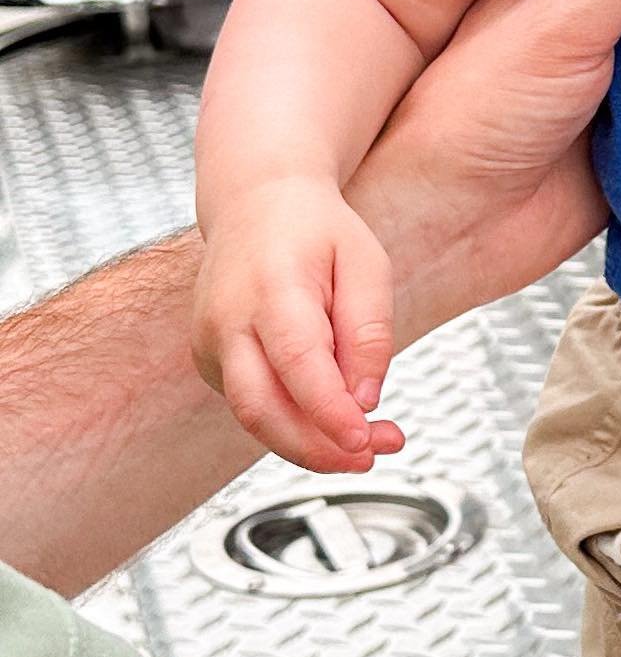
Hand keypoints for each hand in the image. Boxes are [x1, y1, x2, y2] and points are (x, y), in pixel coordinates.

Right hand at [193, 172, 403, 472]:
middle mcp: (227, 320)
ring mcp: (211, 344)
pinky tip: (332, 416)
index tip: (366, 440)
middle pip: (261, 409)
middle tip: (373, 454)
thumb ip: (369, 332)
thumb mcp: (366, 264)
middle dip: (318, 449)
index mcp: (270, 287)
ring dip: (311, 445)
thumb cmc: (314, 230)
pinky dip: (293, 424)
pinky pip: (253, 406)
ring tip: (369, 442)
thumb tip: (365, 399)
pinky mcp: (211, 361)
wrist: (254, 202)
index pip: (297, 364)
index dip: (329, 413)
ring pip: (254, 418)